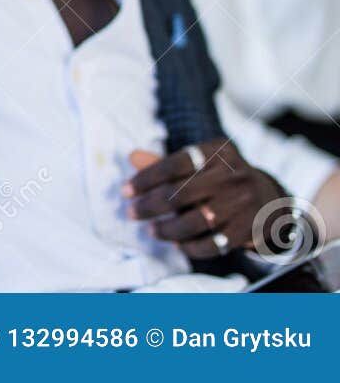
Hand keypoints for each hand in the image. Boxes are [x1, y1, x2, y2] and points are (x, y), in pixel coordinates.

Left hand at [124, 139, 288, 260]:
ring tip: (152, 231)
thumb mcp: (201, 163)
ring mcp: (245, 202)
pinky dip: (192, 247)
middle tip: (131, 213)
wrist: (272, 199)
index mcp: (218, 151)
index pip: (174, 163)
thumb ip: (167, 163)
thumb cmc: (222, 178)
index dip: (146, 178)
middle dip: (151, 205)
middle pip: (182, 193)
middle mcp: (234, 174)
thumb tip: (132, 157)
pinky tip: (177, 244)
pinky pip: (215, 243)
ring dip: (168, 228)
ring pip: (197, 220)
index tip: (125, 191)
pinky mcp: (251, 228)